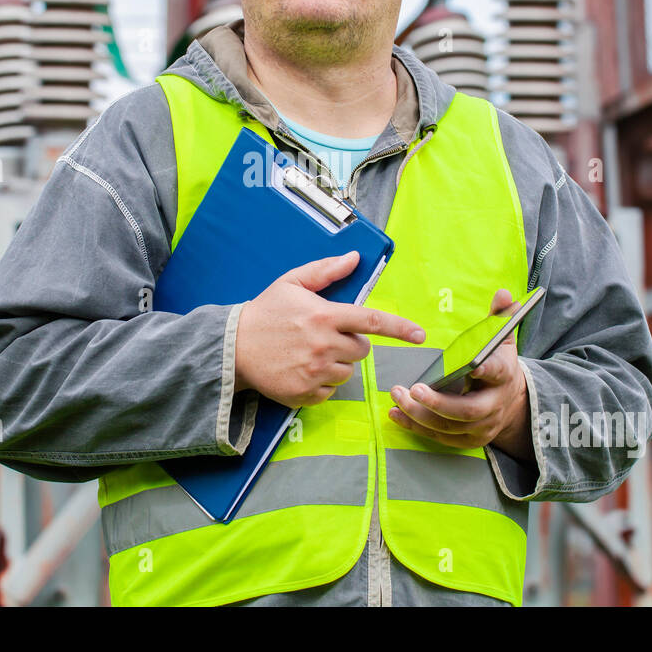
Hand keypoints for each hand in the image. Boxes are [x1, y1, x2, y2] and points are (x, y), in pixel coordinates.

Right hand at [234, 252, 427, 408]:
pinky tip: (300, 370)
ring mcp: (315, 372)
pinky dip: (321, 383)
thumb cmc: (265, 312)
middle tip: (325, 336)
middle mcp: (324, 345)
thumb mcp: (292, 282)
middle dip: (351, 343)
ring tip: (308, 353)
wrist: (232, 347)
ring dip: (336, 364)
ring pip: (348, 372)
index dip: (399, 328)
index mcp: (324, 316)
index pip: (372, 321)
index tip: (420, 334)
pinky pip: (330, 391)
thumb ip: (326, 271)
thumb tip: (354, 258)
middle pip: (362, 350)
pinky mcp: (305, 394)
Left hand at [387, 288, 532, 457]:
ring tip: (397, 396)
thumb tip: (502, 293)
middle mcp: (493, 405)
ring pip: (449, 426)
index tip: (472, 365)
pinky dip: (416, 427)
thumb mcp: (504, 340)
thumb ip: (501, 317)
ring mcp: (482, 426)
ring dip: (420, 414)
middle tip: (412, 389)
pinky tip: (397, 414)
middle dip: (438, 402)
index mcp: (503, 376)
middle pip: (467, 410)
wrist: (514, 405)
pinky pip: (440, 437)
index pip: (496, 372)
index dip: (485, 369)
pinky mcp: (468, 440)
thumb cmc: (500, 365)